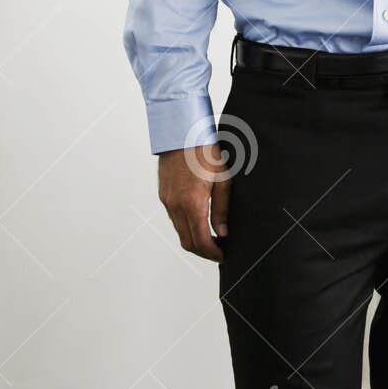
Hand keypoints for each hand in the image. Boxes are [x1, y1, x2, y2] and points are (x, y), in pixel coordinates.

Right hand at [158, 144, 230, 261]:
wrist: (181, 132)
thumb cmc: (204, 151)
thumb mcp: (222, 180)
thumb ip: (221, 209)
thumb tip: (222, 232)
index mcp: (192, 203)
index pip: (201, 240)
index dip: (212, 253)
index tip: (223, 256)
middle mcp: (176, 205)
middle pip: (187, 241)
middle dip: (203, 252)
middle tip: (218, 252)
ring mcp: (167, 201)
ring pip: (179, 231)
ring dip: (194, 240)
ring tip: (211, 239)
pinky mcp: (164, 195)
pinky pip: (174, 219)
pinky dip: (186, 227)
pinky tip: (198, 223)